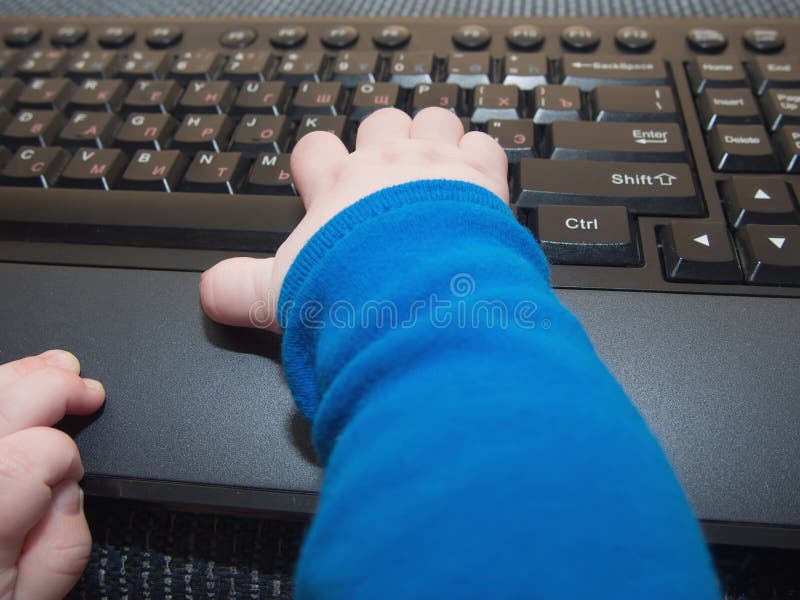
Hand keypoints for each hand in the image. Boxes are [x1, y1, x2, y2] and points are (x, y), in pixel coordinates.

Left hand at [0, 350, 104, 598]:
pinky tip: (11, 387)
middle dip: (55, 387)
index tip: (73, 473)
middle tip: (86, 390)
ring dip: (19, 376)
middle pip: (5, 408)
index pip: (39, 455)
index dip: (69, 456)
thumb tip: (70, 489)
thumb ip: (64, 547)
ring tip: (53, 371)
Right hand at [200, 107, 508, 331]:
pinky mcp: (478, 180)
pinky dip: (480, 159)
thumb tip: (208, 292)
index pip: (316, 150)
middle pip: (379, 123)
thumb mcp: (279, 296)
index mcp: (336, 188)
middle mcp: (384, 167)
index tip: (324, 182)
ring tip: (435, 170)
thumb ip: (240, 288)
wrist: (415, 299)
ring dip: (434, 138)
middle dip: (383, 142)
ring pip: (433, 120)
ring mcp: (433, 167)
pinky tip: (476, 182)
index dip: (319, 162)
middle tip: (388, 176)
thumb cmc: (349, 293)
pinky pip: (483, 146)